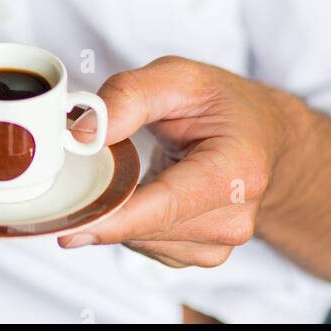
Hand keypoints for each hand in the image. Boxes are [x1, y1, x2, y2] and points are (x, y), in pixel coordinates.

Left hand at [57, 56, 294, 266]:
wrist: (260, 133)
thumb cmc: (222, 104)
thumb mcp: (179, 77)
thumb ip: (128, 96)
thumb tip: (83, 133)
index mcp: (237, 171)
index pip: (166, 207)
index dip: (115, 218)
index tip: (70, 224)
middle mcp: (234, 217)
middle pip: (147, 227)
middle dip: (105, 203)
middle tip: (81, 168)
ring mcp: (221, 242)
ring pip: (142, 240)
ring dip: (119, 210)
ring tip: (127, 168)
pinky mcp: (204, 253)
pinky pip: (149, 245)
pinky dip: (132, 220)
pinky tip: (141, 191)